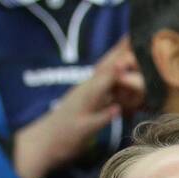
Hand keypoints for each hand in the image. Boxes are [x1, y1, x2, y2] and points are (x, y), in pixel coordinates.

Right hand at [11, 36, 144, 177]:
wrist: (43, 143)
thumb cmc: (69, 125)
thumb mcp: (89, 105)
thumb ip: (105, 95)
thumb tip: (123, 87)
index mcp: (87, 87)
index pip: (106, 65)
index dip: (121, 49)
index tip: (135, 33)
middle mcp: (83, 93)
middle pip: (103, 71)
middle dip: (119, 55)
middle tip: (134, 37)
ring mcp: (80, 109)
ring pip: (97, 91)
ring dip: (110, 78)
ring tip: (124, 65)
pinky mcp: (79, 129)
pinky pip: (93, 122)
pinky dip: (105, 115)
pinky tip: (116, 110)